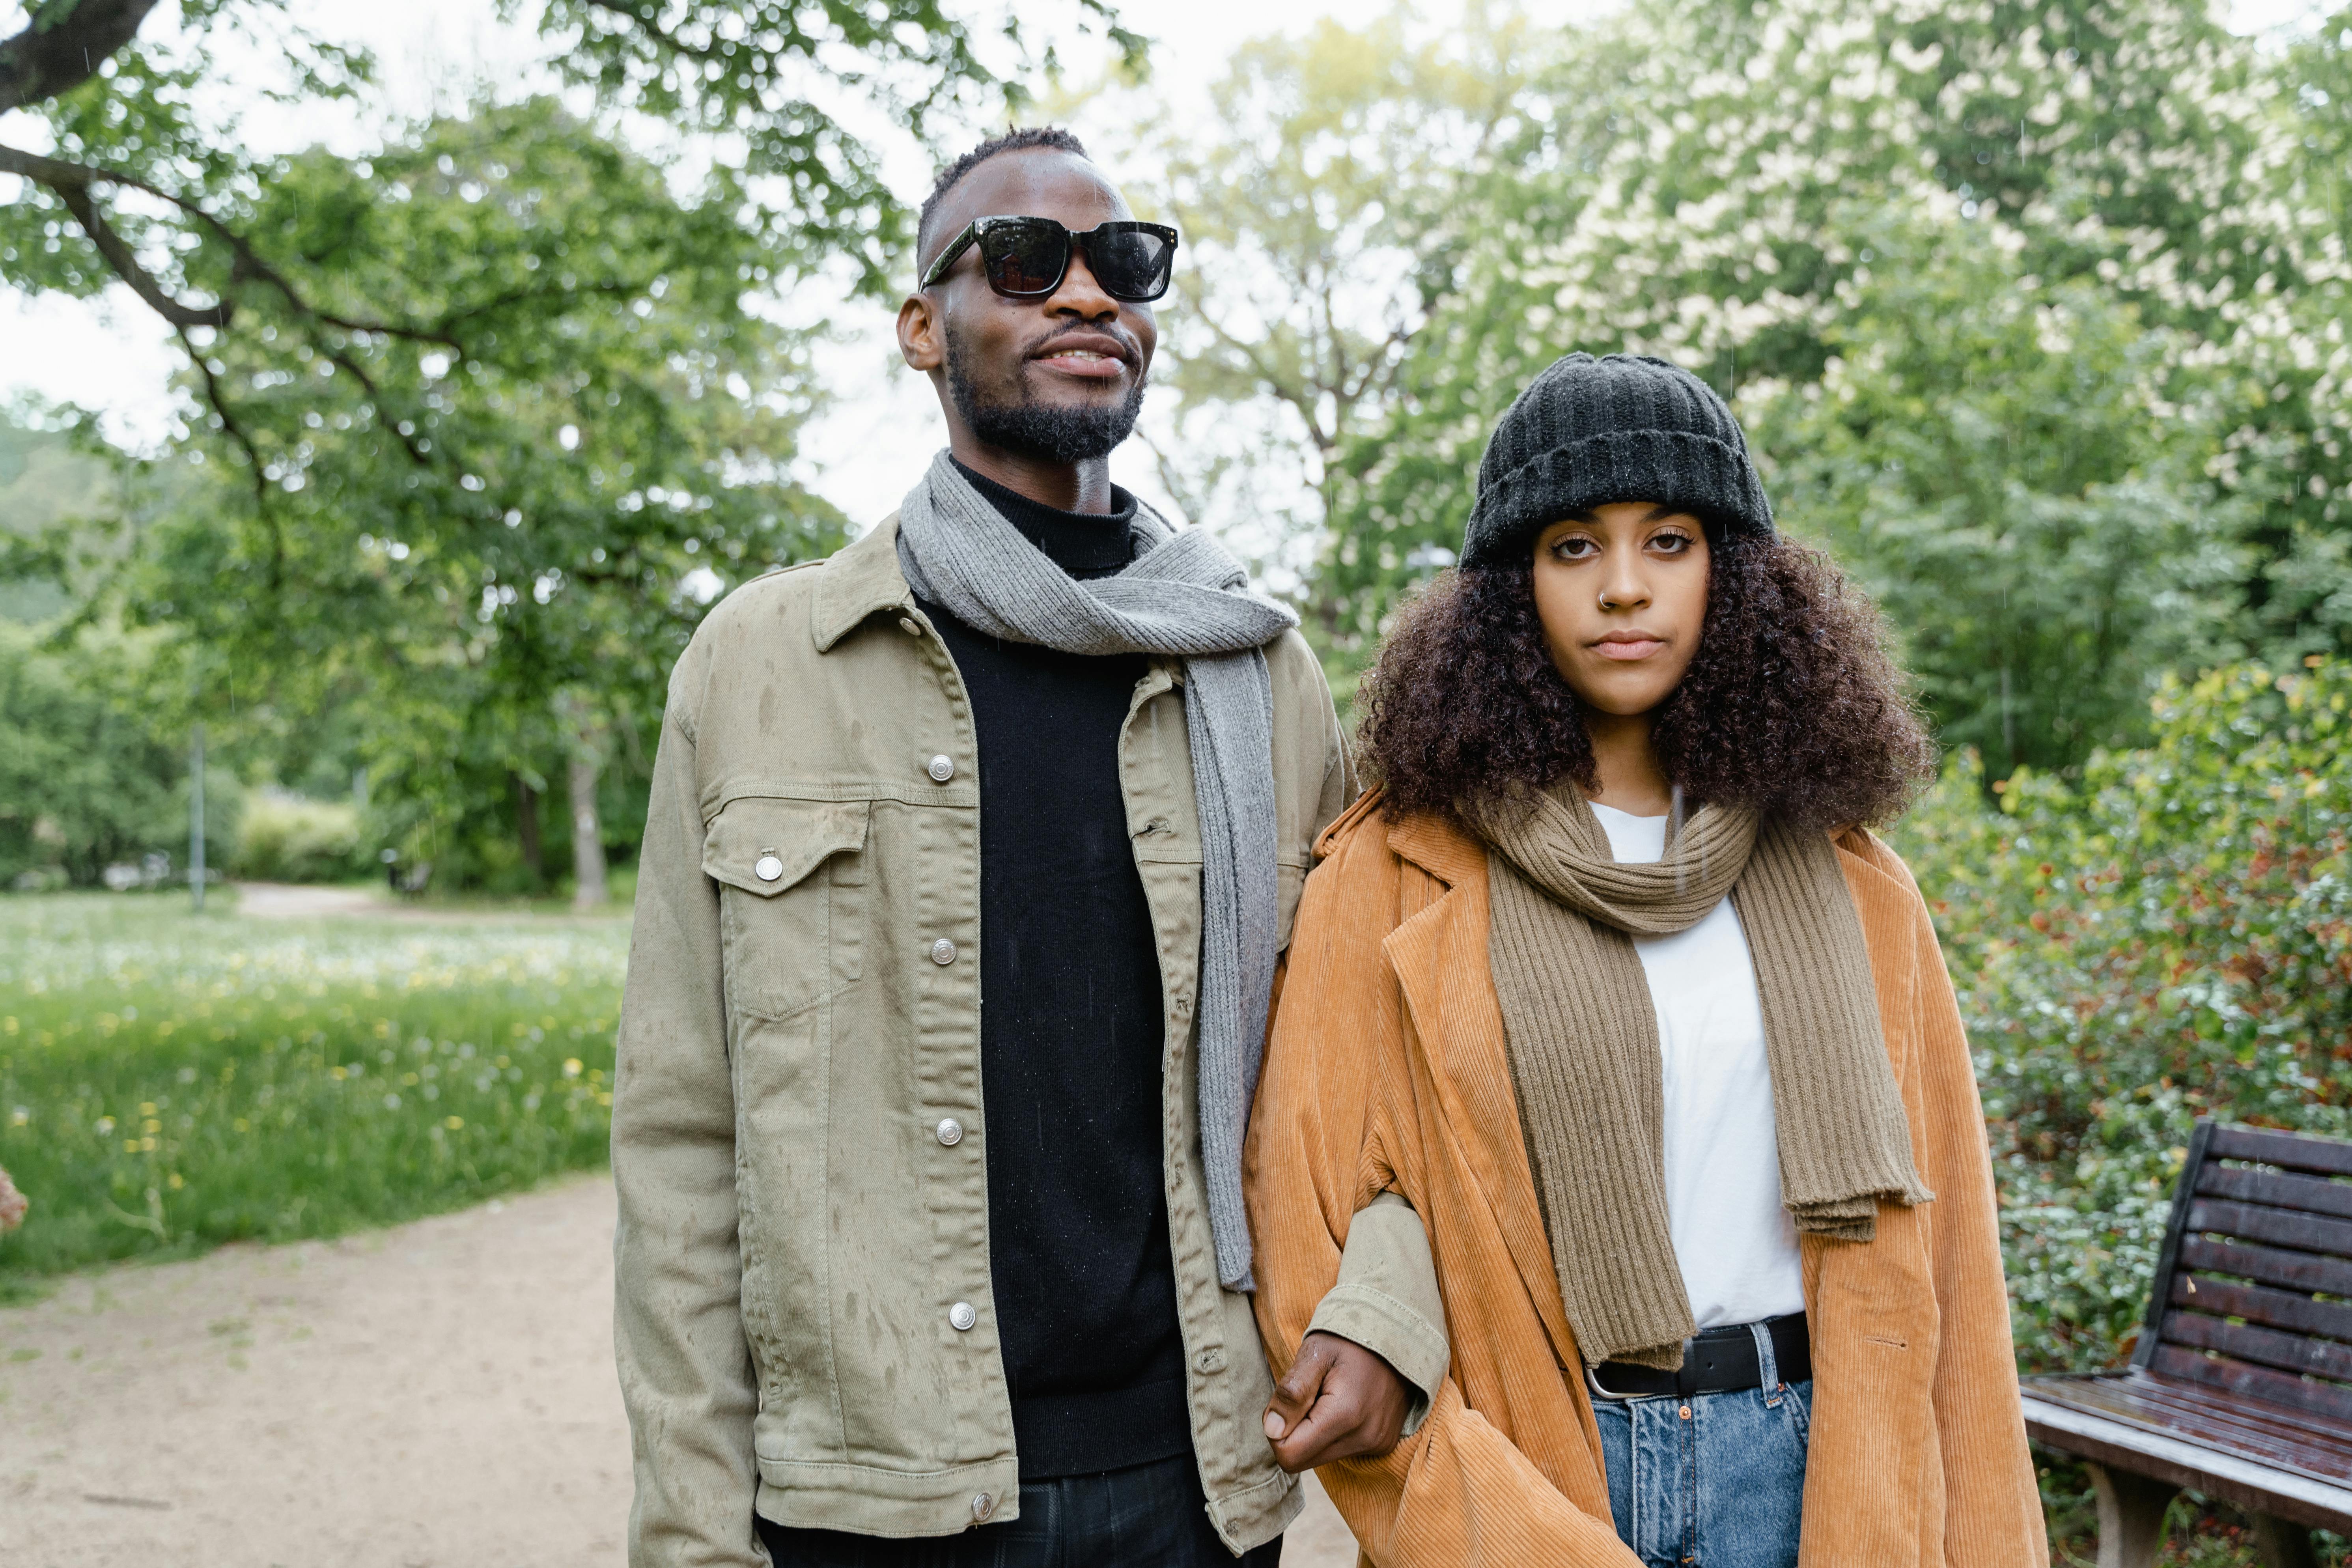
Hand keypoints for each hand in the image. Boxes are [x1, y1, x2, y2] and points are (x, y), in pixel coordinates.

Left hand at [1262, 1331, 1411, 1472]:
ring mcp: (1377, 1443)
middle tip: (1306, 1397)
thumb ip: (1292, 1391)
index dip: (1276, 1431)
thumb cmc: (1349, 1339)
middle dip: (1293, 1433)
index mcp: (1345, 1415)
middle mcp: (1364, 1437)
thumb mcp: (1315, 1353)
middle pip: (1304, 1461)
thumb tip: (1272, 1430)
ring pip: (1321, 1457)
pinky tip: (1343, 1405)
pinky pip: (1341, 1451)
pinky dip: (1332, 1432)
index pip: (1290, 1455)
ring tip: (1327, 1397)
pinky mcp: (1382, 1444)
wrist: (1398, 1334)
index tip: (1286, 1403)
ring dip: (1313, 1432)